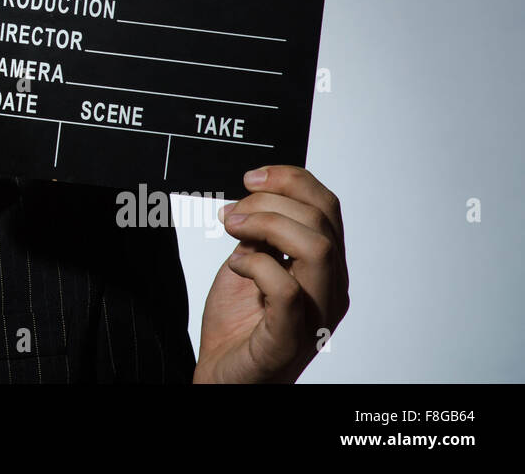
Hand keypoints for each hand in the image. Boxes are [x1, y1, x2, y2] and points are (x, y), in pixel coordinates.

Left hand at [193, 165, 348, 382]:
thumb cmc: (239, 325)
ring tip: (233, 230)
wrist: (224, 377)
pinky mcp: (290, 338)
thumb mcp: (250, 262)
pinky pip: (287, 290)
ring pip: (318, 247)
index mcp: (325, 267)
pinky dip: (255, 266)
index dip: (291, 180)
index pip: (327, 207)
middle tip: (233, 212)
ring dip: (267, 225)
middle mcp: (330, 290)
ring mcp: (316, 315)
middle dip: (270, 200)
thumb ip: (262, 234)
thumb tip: (257, 196)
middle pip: (322, 219)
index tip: (252, 177)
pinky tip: (235, 267)